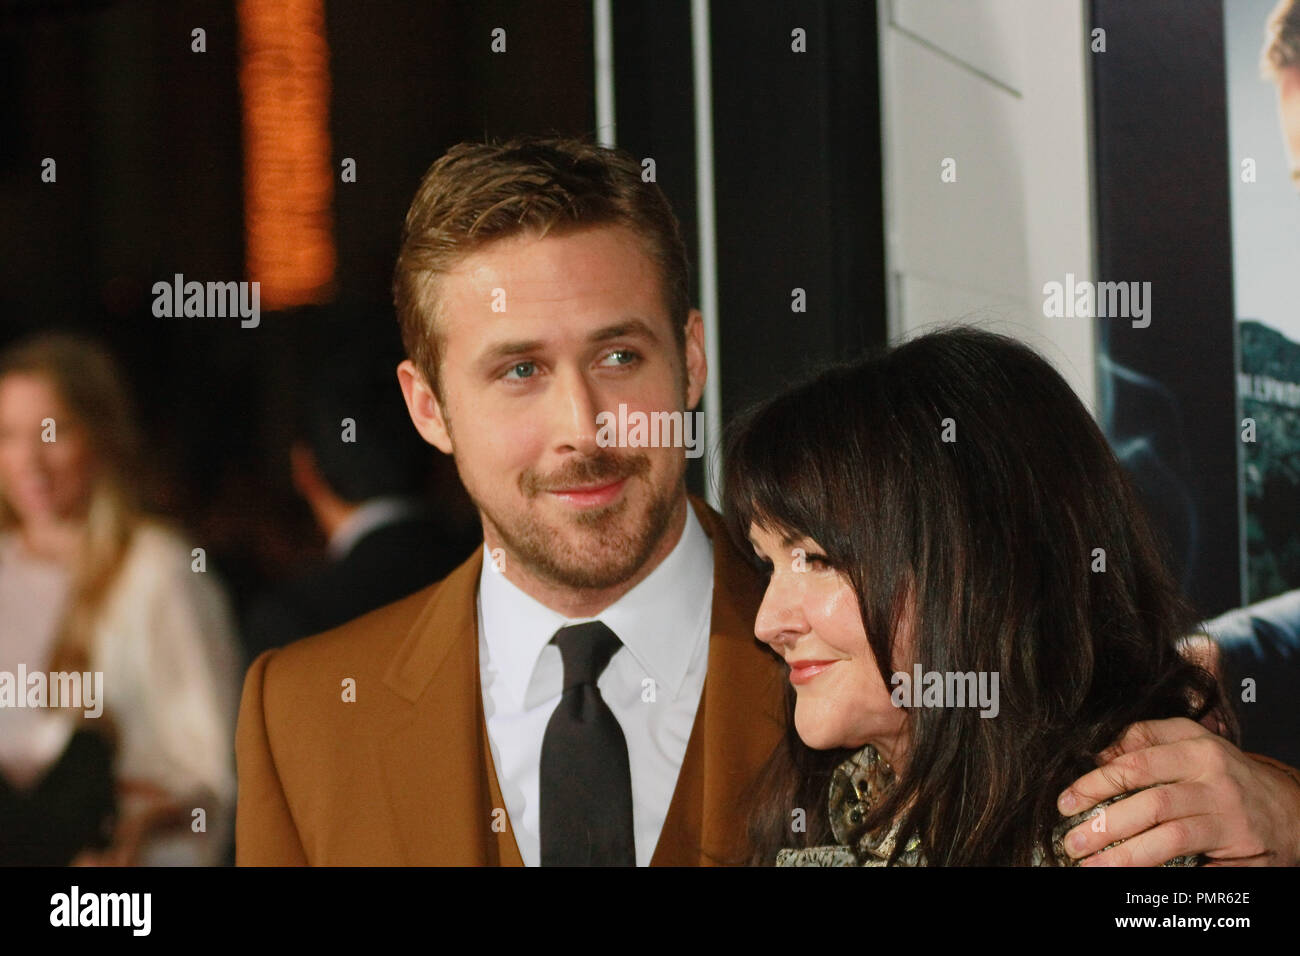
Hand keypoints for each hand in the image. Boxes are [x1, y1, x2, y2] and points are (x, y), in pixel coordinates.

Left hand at [1056, 717, 1299, 865]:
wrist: (1290, 806)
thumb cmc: (1226, 773)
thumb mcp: (1191, 742)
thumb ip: (1146, 740)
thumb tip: (1098, 754)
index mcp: (1196, 749)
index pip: (1137, 764)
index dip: (1096, 782)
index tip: (1067, 801)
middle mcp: (1214, 782)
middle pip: (1150, 803)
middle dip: (1105, 824)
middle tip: (1073, 840)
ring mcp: (1228, 817)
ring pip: (1170, 838)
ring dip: (1126, 855)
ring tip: (1093, 865)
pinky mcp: (1239, 850)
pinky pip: (1195, 866)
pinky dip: (1163, 873)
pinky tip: (1136, 877)